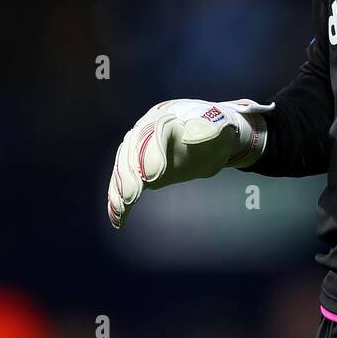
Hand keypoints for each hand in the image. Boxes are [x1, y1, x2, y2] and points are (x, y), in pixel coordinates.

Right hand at [107, 98, 272, 228]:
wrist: (209, 136)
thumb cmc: (216, 131)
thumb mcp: (219, 126)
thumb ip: (208, 127)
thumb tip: (191, 135)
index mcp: (165, 117)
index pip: (152, 133)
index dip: (150, 154)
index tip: (153, 176)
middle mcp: (145, 131)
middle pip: (131, 152)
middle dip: (130, 175)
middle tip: (132, 197)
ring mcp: (139, 150)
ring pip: (123, 168)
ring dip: (119, 190)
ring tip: (121, 209)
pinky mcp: (138, 170)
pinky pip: (123, 183)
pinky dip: (118, 200)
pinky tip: (118, 220)